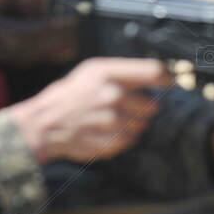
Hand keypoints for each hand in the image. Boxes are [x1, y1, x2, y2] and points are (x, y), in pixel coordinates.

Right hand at [11, 58, 172, 163]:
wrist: (45, 124)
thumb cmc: (69, 95)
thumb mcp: (92, 71)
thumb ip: (122, 71)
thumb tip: (155, 73)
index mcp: (108, 73)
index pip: (153, 71)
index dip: (165, 77)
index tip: (168, 82)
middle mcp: (113, 95)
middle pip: (152, 105)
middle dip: (144, 106)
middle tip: (127, 106)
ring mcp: (112, 121)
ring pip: (142, 125)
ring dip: (133, 123)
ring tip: (112, 119)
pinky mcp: (111, 142)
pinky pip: (131, 140)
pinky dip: (123, 137)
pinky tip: (106, 131)